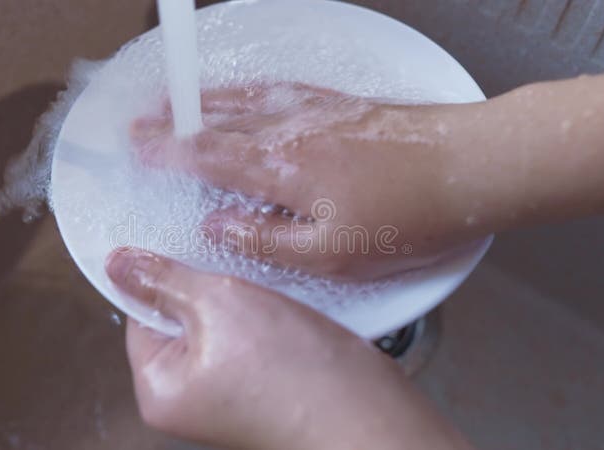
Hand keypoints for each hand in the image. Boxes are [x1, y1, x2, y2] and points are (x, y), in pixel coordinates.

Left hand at [106, 247, 472, 449]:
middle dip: (207, 282)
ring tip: (265, 283)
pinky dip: (268, 313)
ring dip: (242, 294)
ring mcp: (231, 393)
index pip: (140, 313)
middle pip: (183, 316)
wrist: (374, 420)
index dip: (161, 272)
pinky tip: (287, 303)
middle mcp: (191, 397)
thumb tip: (119, 263)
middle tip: (232, 258)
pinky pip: (255, 336)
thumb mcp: (219, 306)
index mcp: (160, 389)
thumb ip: (166, 281)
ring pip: (225, 321)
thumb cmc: (298, 377)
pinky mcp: (268, 385)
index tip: (178, 238)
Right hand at [130, 83, 486, 279]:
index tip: (137, 146)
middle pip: (218, 120)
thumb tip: (215, 225)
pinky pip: (280, 89)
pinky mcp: (340, 104)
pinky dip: (249, 89)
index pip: (207, 154)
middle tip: (140, 121)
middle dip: (174, 121)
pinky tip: (244, 92)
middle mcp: (289, 129)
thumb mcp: (331, 254)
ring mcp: (315, 111)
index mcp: (280, 167)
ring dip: (204, 100)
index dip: (168, 150)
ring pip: (245, 100)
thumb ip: (265, 240)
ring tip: (176, 99)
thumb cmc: (403, 218)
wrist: (466, 168)